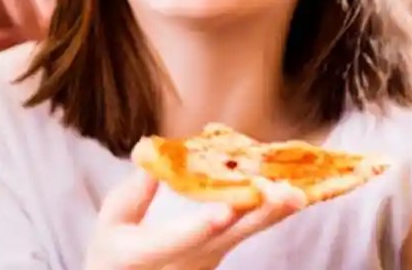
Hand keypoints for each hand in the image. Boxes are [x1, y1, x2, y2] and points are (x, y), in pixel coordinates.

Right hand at [84, 170, 305, 269]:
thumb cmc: (114, 252)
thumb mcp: (111, 222)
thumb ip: (133, 192)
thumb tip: (151, 152)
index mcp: (144, 256)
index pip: (173, 242)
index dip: (198, 228)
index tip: (221, 213)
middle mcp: (183, 265)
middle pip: (226, 238)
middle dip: (259, 215)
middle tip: (290, 196)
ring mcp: (207, 262)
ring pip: (243, 234)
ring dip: (272, 212)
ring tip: (300, 192)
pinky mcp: (220, 253)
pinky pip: (246, 229)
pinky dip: (267, 210)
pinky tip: (288, 190)